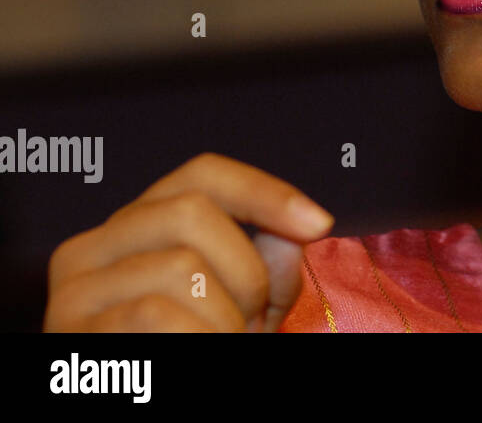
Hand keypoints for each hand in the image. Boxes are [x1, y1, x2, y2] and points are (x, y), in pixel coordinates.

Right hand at [44, 152, 333, 331]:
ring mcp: (73, 291)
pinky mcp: (69, 332)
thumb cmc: (195, 353)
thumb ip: (266, 261)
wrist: (145, 408)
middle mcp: (92, 248)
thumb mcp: (238, 304)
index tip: (319, 223)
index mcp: (135, 228)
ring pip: (182, 267)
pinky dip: (203, 339)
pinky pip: (159, 316)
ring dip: (227, 318)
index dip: (264, 191)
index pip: (202, 175)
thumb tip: (296, 229)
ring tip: (221, 344)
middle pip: (193, 212)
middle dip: (248, 269)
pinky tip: (196, 355)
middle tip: (253, 320)